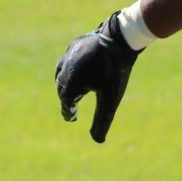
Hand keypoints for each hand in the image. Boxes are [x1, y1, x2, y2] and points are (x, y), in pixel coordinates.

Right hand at [55, 12, 142, 142]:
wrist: (119, 39)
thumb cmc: (114, 72)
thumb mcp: (110, 99)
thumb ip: (102, 121)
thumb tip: (98, 141)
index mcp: (69, 85)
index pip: (66, 104)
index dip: (69, 113)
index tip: (72, 118)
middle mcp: (64, 70)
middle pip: (62, 89)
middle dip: (66, 99)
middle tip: (73, 107)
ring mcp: (67, 55)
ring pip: (61, 73)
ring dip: (65, 82)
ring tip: (73, 89)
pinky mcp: (74, 45)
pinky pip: (67, 59)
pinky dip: (70, 68)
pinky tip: (77, 69)